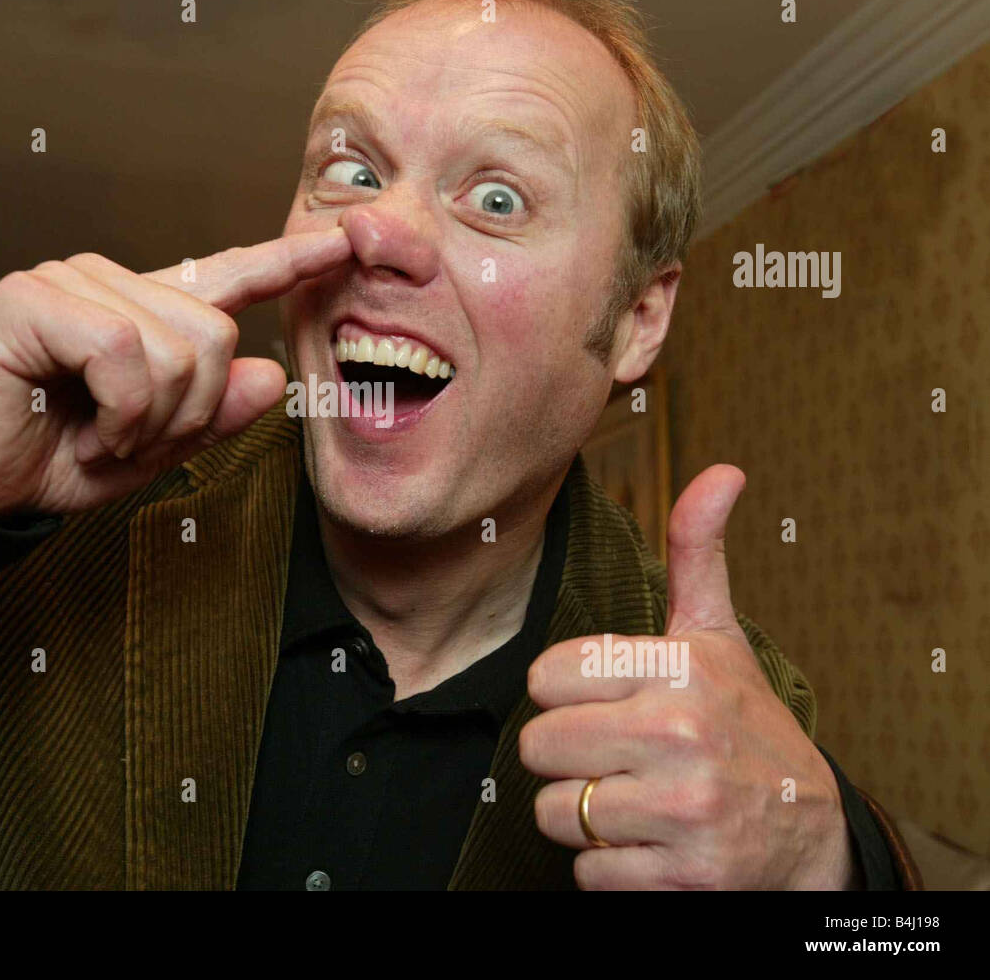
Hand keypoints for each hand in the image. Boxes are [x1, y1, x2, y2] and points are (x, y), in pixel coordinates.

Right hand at [0, 228, 350, 516]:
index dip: (289, 262)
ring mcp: (72, 281)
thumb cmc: (56, 458)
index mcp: (148, 312)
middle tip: (128, 439)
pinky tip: (86, 427)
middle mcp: (114, 283)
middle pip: (217, 334)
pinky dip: (118, 410)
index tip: (348, 242)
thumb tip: (272, 375)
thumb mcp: (154, 449)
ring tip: (100, 434)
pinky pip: (123, 350)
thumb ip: (212, 415)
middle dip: (186, 412)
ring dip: (147, 420)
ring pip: (177, 345)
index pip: (230, 277)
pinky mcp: (33, 298)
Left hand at [520, 465, 858, 888]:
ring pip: (555, 811)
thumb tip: (722, 471)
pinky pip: (585, 870)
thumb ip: (698, 555)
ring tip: (634, 799)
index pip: (546, 675)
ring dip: (583, 814)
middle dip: (568, 756)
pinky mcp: (682, 876)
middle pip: (539, 745)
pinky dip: (608, 865)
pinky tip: (650, 843)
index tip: (607, 702)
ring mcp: (682, 809)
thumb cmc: (745, 725)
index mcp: (677, 667)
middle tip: (617, 756)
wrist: (810, 832)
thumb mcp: (719, 637)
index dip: (567, 694)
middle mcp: (679, 733)